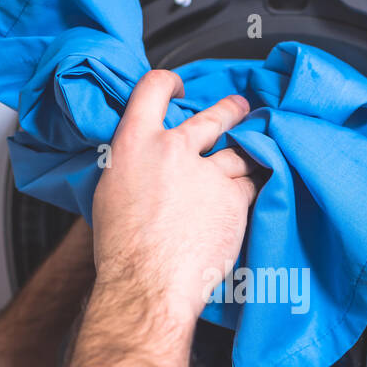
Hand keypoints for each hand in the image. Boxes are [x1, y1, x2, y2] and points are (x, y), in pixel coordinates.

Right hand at [91, 70, 257, 326]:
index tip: (178, 86)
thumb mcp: (110, 194)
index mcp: (135, 144)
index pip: (153, 89)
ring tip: (256, 151)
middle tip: (239, 107)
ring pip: (238, 152)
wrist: (148, 284)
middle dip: (230, 109)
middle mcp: (173, 150)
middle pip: (212, 116)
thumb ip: (132, 168)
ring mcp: (208, 172)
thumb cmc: (123, 251)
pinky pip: (251, 184)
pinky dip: (253, 187)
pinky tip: (255, 191)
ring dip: (248, 152)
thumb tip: (141, 165)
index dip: (169, 82)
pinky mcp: (234, 198)